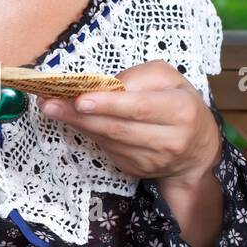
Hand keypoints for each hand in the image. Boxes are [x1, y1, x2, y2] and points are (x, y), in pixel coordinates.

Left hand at [40, 60, 221, 184]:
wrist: (196, 150)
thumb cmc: (179, 103)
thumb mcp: (170, 80)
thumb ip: (140, 76)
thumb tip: (104, 86)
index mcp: (181, 110)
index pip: (139, 108)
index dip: (109, 105)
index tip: (81, 99)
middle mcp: (169, 139)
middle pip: (118, 128)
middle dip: (81, 115)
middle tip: (50, 103)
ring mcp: (152, 160)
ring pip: (109, 141)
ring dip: (78, 124)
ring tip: (52, 108)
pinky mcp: (137, 170)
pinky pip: (108, 150)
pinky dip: (90, 134)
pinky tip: (76, 121)